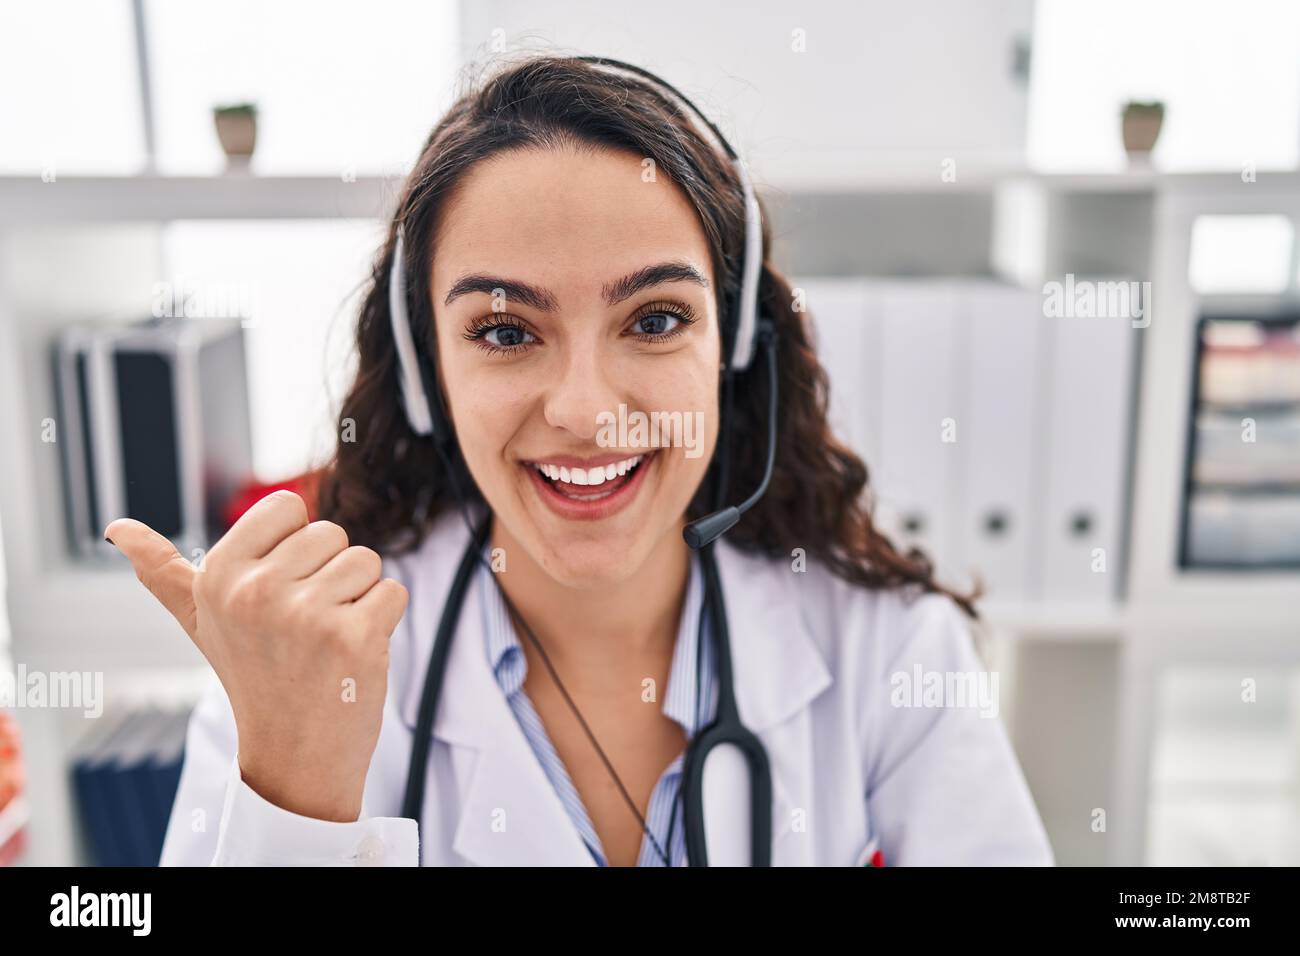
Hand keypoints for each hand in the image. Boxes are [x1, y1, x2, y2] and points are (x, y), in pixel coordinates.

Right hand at [105, 491, 407, 822]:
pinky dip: (383, 620)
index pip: (288, 506)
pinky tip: (352, 655)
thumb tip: (116, 530)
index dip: (294, 547)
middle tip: (302, 630)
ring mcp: (306, 614)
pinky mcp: (354, 636)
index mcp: (218, 574)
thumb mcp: (200, 622)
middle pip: (331, 533)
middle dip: (328, 576)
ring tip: (325, 642)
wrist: (293, 757)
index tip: (277, 593)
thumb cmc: (252, 676)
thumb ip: (163, 573)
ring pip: (366, 560)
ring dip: (358, 598)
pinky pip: (393, 591)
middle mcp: (256, 590)